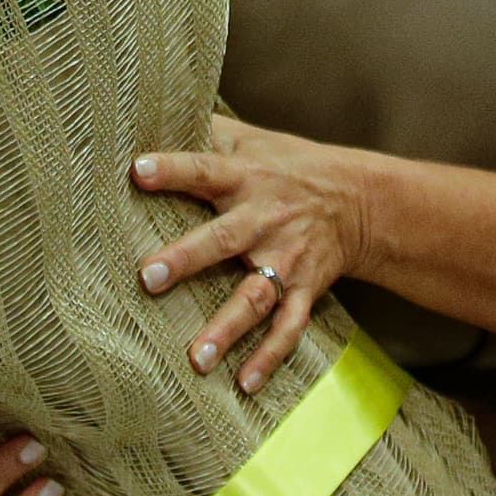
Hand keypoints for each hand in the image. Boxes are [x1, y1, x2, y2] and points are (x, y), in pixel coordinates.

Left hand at [131, 114, 377, 396]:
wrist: (357, 199)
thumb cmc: (287, 166)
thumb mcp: (253, 139)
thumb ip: (206, 131)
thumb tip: (152, 111)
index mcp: (246, 178)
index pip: (203, 170)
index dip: (172, 169)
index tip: (137, 170)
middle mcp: (264, 220)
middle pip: (222, 240)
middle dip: (186, 259)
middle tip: (147, 277)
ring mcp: (286, 260)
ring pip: (253, 296)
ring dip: (226, 329)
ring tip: (195, 358)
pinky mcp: (303, 290)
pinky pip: (287, 328)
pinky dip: (268, 358)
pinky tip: (242, 384)